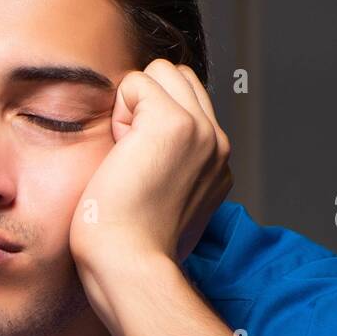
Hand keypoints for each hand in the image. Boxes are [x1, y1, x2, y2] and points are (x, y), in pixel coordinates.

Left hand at [69, 59, 231, 290]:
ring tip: (128, 154)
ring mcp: (201, 130)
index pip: (188, 101)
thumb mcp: (163, 203)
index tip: (140, 168)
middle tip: (130, 157)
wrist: (128, 263)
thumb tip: (144, 155)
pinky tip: (122, 153)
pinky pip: (137, 81)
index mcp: (216, 162)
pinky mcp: (174, 123)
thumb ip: (171, 169)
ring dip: (133, 105)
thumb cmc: (130, 246)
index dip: (152, 120)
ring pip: (161, 72)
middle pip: (178, 77)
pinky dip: (119, 111)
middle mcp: (217, 143)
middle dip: (145, 104)